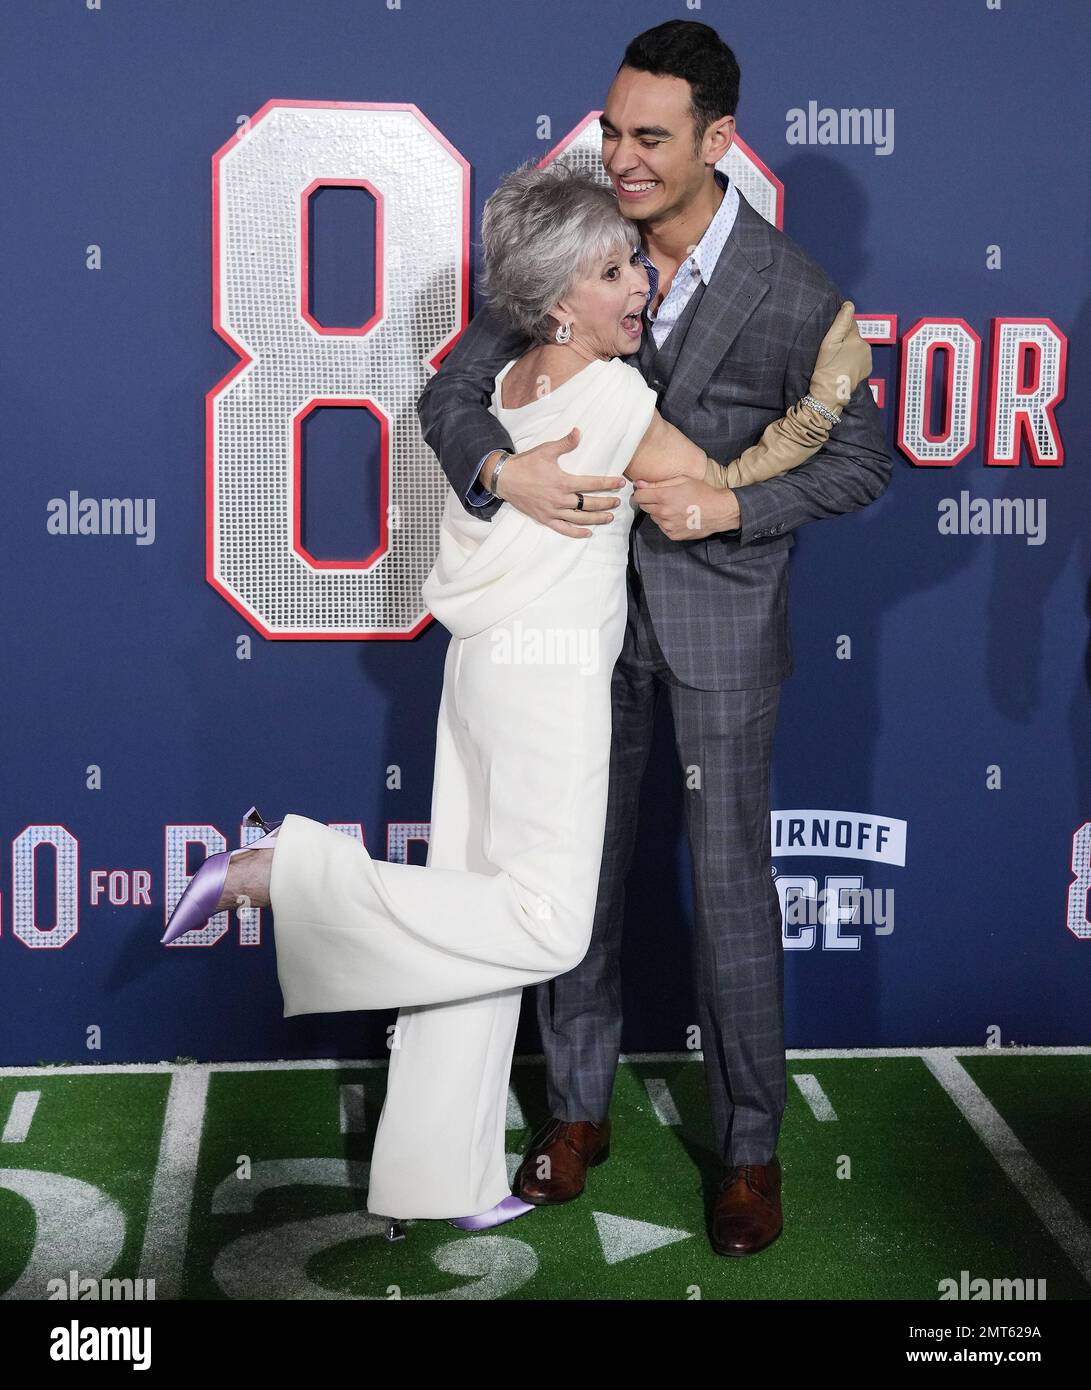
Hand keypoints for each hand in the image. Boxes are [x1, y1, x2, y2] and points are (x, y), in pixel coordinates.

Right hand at [489, 428, 621, 537]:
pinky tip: (588, 533)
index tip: (621, 483)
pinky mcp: (545, 519)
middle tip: (617, 502)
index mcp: (563, 482)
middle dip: (606, 503)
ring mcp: (552, 511)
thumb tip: (579, 431)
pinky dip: (576, 532)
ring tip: (609, 518)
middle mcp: (560, 499)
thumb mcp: (546, 450)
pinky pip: (563, 529)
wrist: (504, 479)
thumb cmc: (526, 464)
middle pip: (589, 504)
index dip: (608, 483)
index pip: (592, 484)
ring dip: (596, 519)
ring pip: (580, 518)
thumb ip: (565, 443)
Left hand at [632, 475, 739, 540]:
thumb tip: (638, 483)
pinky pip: (662, 527)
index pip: (638, 496)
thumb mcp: (682, 480)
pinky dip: (666, 522)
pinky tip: (678, 516)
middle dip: (649, 501)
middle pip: (644, 507)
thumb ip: (658, 482)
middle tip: (663, 498)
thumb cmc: (702, 492)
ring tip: (674, 507)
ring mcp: (668, 526)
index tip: (645, 491)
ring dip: (658, 512)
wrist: (719, 511)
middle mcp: (663, 513)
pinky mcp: (673, 535)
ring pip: (653, 517)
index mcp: (664, 497)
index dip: (640, 492)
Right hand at [807, 300, 871, 413]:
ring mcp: (868, 359)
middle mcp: (866, 346)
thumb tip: (849, 304)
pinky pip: (861, 358)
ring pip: (858, 348)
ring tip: (838, 361)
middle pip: (854, 337)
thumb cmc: (826, 367)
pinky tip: (845, 367)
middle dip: (846, 341)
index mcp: (856, 338)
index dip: (839, 329)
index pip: (850, 324)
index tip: (831, 339)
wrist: (830, 394)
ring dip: (850, 351)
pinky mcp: (868, 369)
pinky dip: (854, 361)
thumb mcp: (828, 343)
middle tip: (833, 353)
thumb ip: (840, 322)